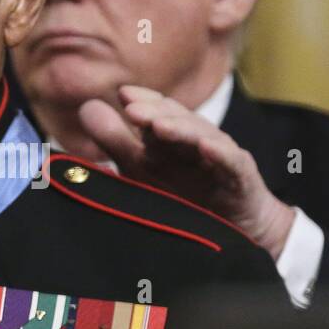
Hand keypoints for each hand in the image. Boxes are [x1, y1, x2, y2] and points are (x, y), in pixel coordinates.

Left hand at [77, 85, 295, 259]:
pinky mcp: (242, 181)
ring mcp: (221, 160)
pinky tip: (206, 148)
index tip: (122, 94)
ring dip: (182, 129)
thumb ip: (116, 142)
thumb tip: (86, 108)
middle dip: (157, 111)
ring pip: (205, 138)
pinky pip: (232, 164)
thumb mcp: (143, 172)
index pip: (160, 112)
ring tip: (159, 125)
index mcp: (174, 140)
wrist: (239, 234)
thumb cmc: (188, 198)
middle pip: (180, 120)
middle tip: (132, 107)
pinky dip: (220, 154)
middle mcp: (198, 144)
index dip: (144, 101)